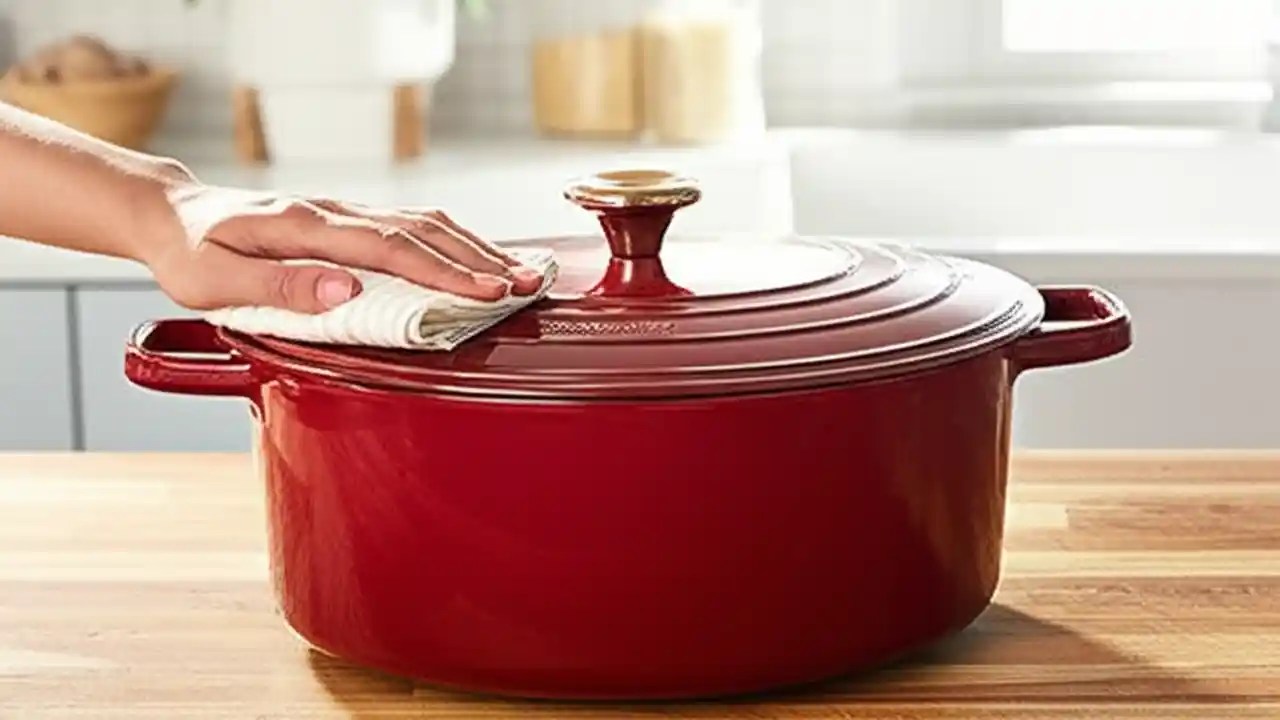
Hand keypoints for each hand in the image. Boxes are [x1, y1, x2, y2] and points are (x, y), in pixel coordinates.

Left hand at [137, 183, 543, 312]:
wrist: (173, 216)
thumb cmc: (191, 253)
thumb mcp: (216, 278)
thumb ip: (281, 284)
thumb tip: (347, 290)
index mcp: (304, 226)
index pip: (389, 247)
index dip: (442, 272)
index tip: (484, 292)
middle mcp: (332, 212)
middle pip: (422, 230)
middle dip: (479, 258)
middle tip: (528, 284)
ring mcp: (343, 213)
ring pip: (422, 223)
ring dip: (474, 248)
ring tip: (518, 273)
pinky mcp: (346, 221)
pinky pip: (409, 227)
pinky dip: (451, 242)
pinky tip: (473, 258)